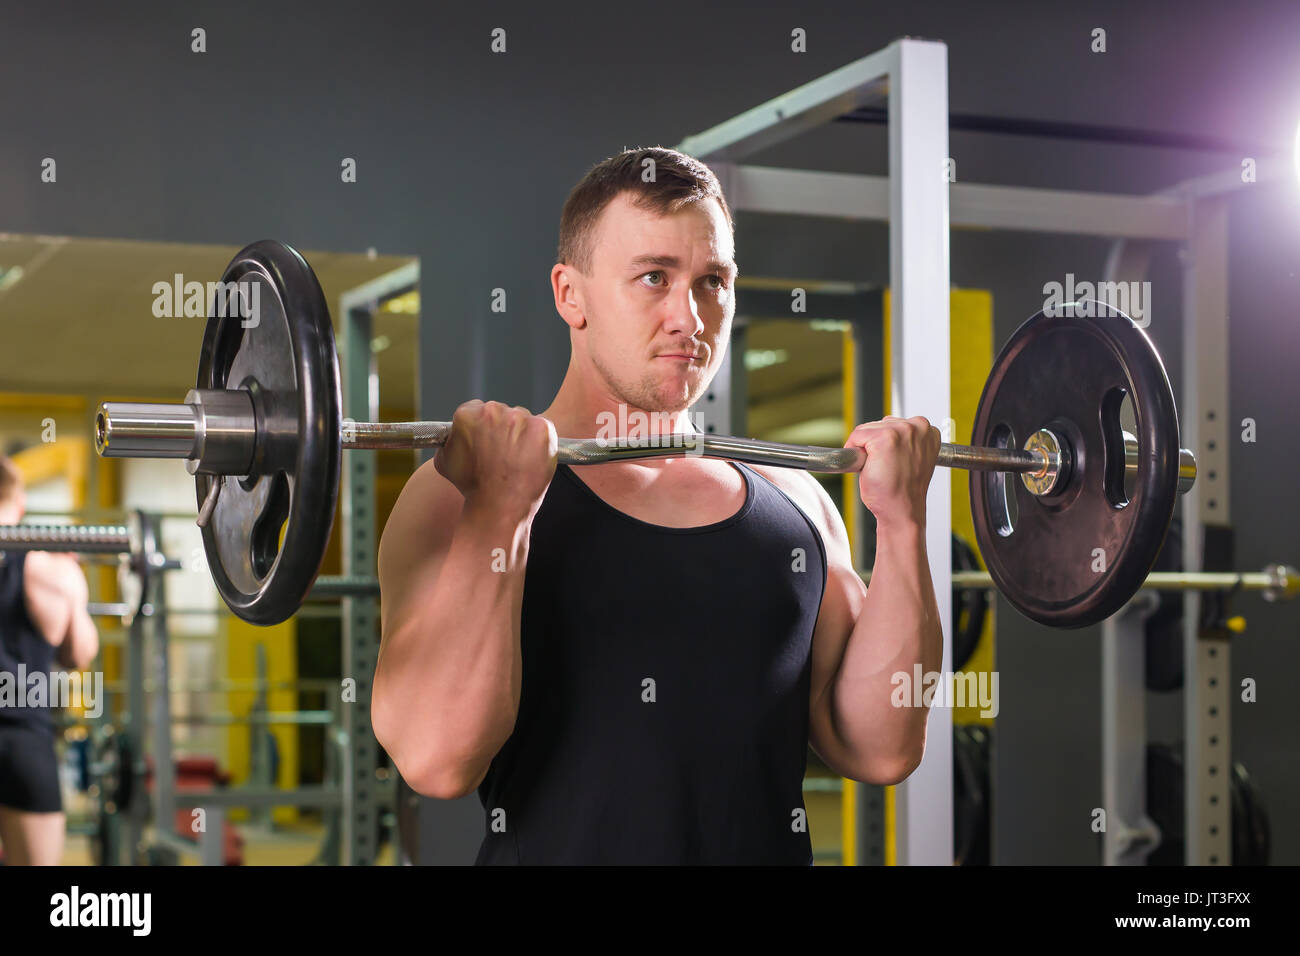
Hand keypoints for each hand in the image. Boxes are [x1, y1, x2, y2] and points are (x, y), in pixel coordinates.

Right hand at [434, 400, 557, 523]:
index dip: (481, 428)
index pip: (476, 409)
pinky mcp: (543, 429)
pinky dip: (540, 441)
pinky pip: (543, 427)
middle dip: (502, 429)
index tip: (486, 442)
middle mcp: (494, 411)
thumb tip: (452, 434)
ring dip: (521, 434)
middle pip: (501, 412)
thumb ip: (449, 440)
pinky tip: (531, 458)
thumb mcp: (445, 461)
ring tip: (516, 460)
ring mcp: (521, 418)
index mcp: (467, 415)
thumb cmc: (472, 488)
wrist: (499, 507)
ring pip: (523, 419)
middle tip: (502, 453)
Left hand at [845, 416, 940, 529]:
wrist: (902, 511)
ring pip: (867, 429)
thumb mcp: (911, 458)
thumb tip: (887, 431)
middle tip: (884, 467)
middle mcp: (918, 427)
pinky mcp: (885, 438)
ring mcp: (902, 431)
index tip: (888, 459)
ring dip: (865, 448)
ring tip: (880, 468)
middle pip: (879, 424)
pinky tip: (869, 466)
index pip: (893, 424)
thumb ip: (905, 442)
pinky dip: (854, 450)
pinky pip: (857, 435)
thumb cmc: (903, 490)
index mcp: (928, 431)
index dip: (884, 444)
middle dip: (873, 445)